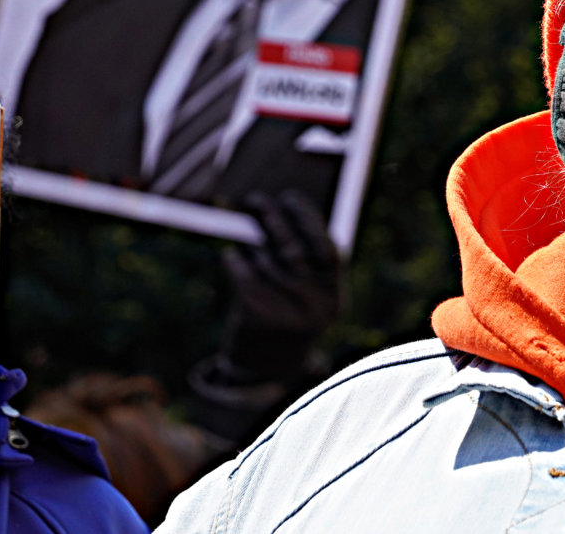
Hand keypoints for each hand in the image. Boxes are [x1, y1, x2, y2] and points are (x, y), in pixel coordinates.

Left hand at [222, 190, 341, 353]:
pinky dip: (235, 261)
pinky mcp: (260, 320)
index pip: (328, 249)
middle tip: (257, 199)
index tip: (290, 197)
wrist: (268, 367)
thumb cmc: (288, 313)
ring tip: (243, 233)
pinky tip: (231, 255)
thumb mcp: (307, 294)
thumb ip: (304, 260)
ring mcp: (289, 316)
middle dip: (274, 219)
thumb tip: (279, 210)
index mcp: (334, 297)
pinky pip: (244, 277)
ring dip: (252, 241)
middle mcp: (317, 307)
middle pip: (295, 251)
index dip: (309, 218)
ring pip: (267, 262)